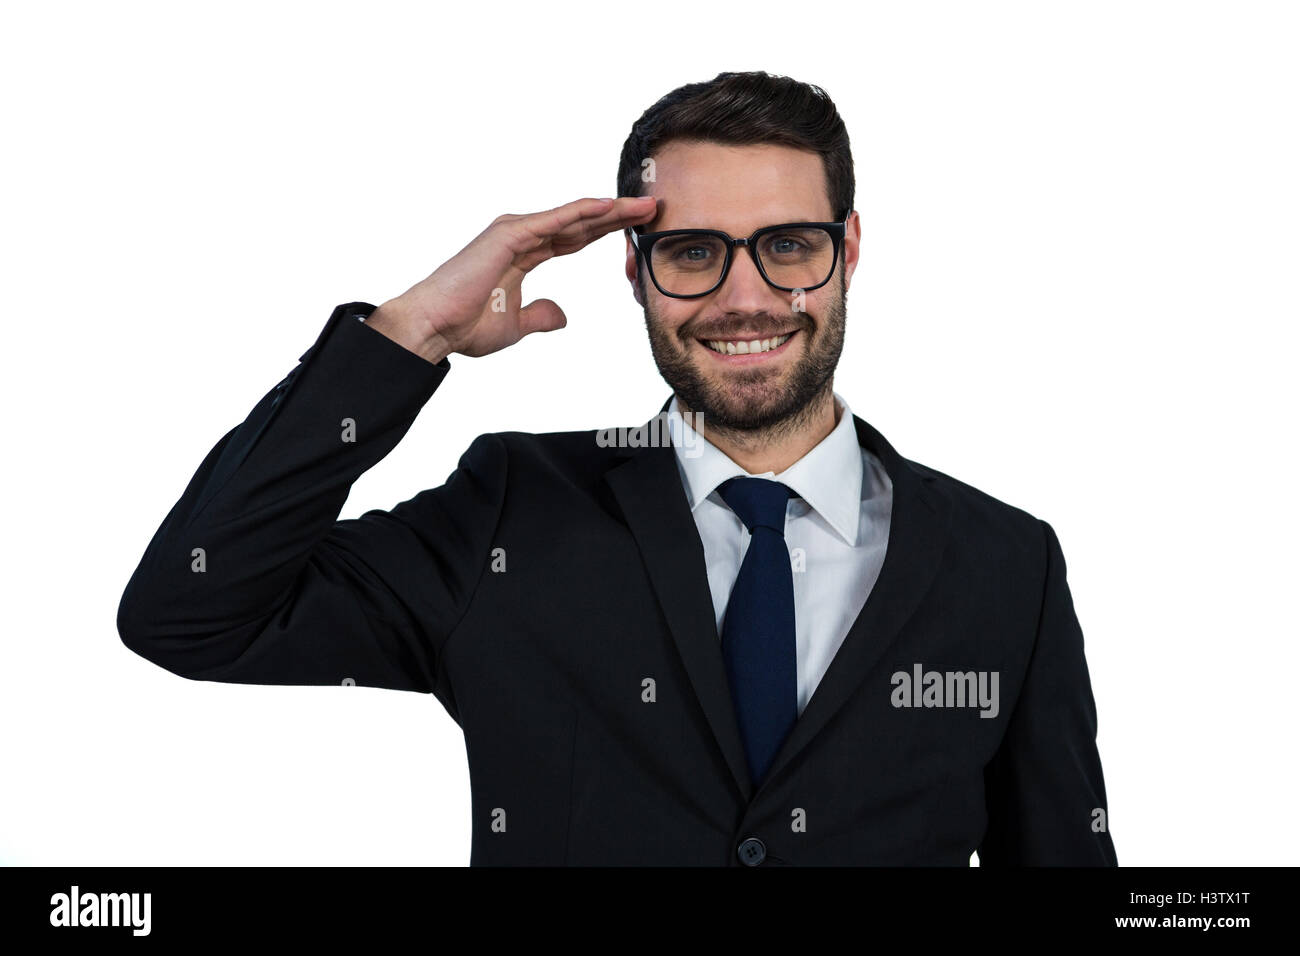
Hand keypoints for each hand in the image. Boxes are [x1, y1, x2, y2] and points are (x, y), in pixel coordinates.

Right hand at [367, 196, 657, 363]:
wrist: (433, 328)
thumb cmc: (464, 325)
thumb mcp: (516, 325)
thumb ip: (541, 316)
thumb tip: (563, 315)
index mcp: (522, 254)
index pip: (573, 238)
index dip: (605, 232)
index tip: (636, 228)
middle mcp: (519, 236)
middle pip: (579, 222)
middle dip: (616, 215)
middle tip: (652, 207)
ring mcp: (513, 232)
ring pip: (571, 217)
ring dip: (607, 210)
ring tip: (641, 204)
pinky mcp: (507, 235)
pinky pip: (552, 221)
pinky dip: (581, 212)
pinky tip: (608, 207)